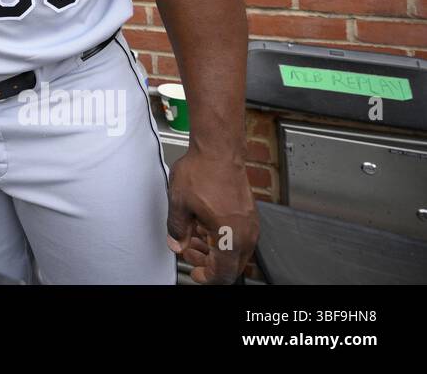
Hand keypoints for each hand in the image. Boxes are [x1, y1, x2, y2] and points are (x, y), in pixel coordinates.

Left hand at [166, 148, 258, 283]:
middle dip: (209, 263)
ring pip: (235, 251)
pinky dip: (222, 238)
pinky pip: (238, 236)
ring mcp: (250, 223)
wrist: (219, 150)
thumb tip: (176, 244)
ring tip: (193, 238)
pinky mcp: (249, 213)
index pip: (223, 273)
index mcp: (230, 237)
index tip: (195, 273)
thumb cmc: (203, 171)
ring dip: (214, 250)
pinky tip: (204, 227)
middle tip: (189, 251)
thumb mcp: (180, 204)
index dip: (207, 277)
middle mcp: (246, 233)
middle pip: (232, 265)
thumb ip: (177, 229)